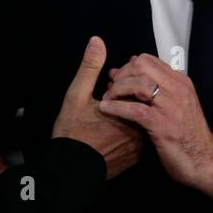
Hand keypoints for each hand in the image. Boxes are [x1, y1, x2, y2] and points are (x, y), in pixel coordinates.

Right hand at [52, 36, 143, 179]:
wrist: (70, 171)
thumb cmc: (73, 133)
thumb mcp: (77, 95)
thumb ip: (90, 67)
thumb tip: (97, 41)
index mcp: (130, 111)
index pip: (140, 87)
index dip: (123, 84)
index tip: (108, 89)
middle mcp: (141, 127)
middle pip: (143, 103)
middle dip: (127, 97)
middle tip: (106, 101)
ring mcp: (140, 145)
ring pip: (141, 120)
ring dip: (128, 114)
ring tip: (105, 117)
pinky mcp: (136, 158)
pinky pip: (139, 138)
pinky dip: (128, 131)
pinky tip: (110, 133)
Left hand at [99, 54, 212, 209]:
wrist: (204, 161)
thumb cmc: (187, 134)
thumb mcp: (178, 104)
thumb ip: (160, 87)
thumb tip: (135, 66)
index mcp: (180, 82)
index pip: (148, 60)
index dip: (128, 66)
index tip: (117, 78)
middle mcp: (177, 90)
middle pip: (141, 66)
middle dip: (121, 75)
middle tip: (110, 88)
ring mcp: (171, 107)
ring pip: (138, 84)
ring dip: (117, 89)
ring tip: (106, 99)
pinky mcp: (163, 125)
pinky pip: (135, 110)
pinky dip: (116, 107)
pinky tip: (105, 109)